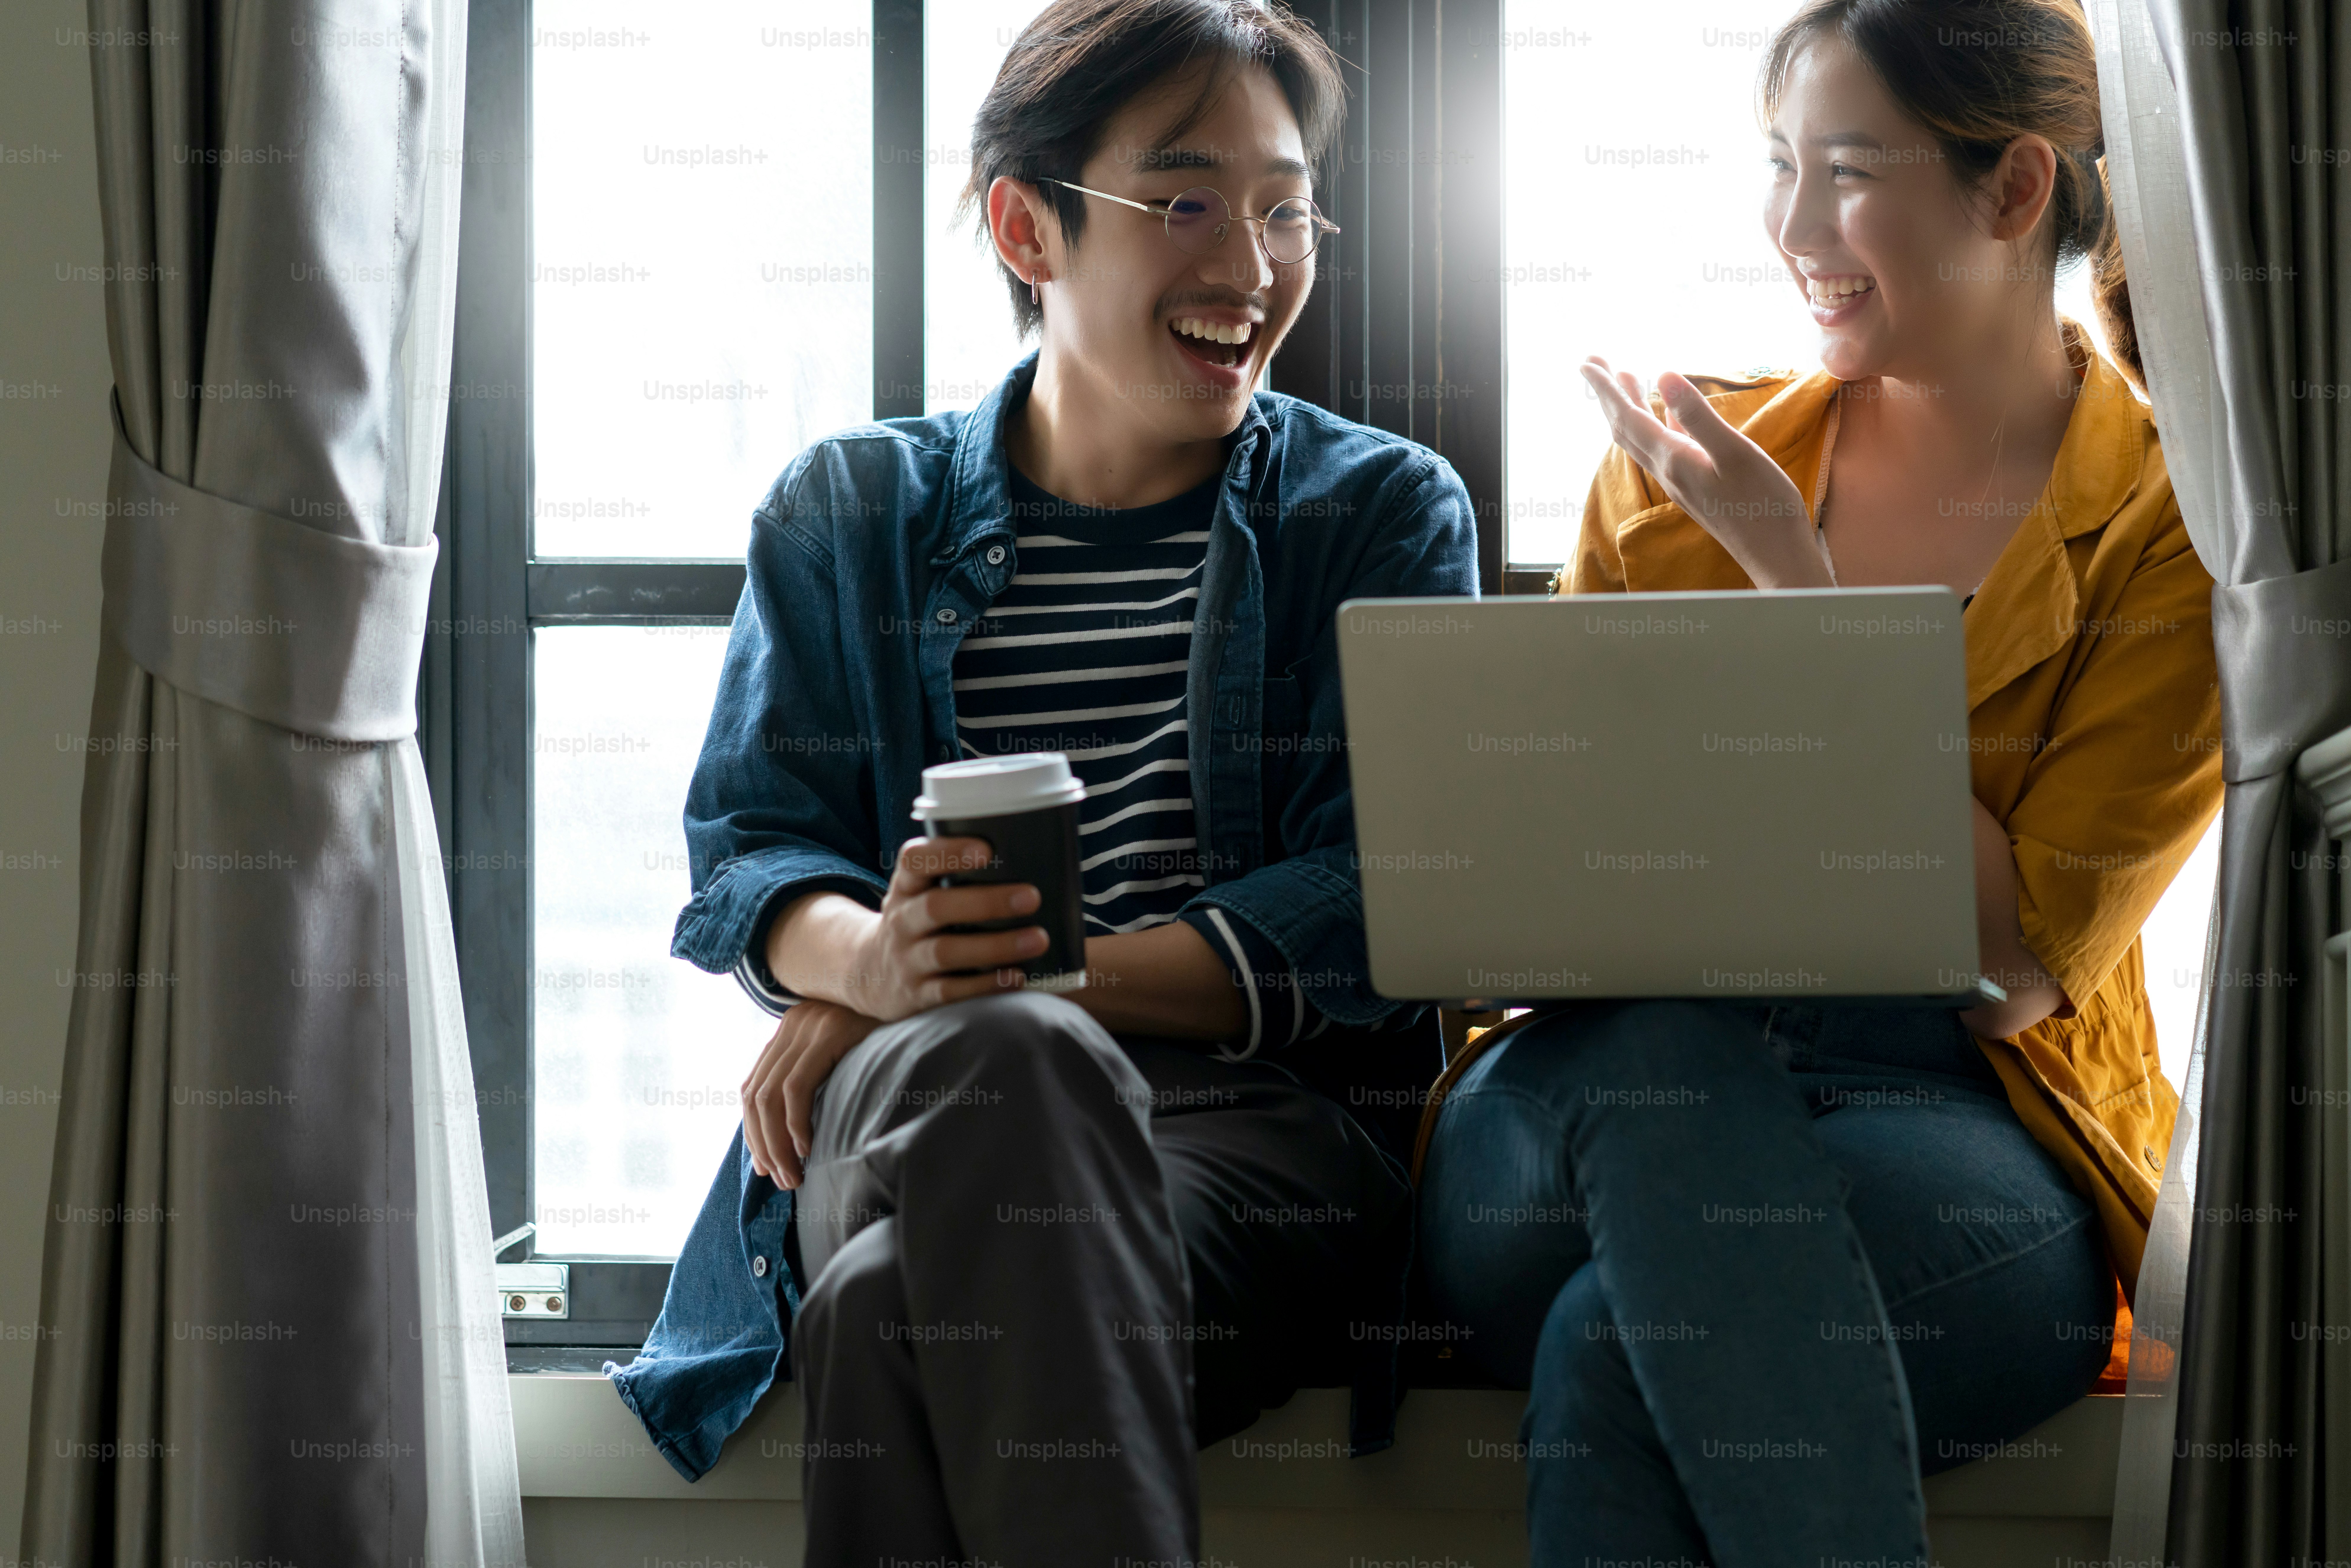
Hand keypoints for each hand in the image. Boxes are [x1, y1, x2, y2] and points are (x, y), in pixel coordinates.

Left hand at [740, 1000, 881, 1187]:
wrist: (918, 996)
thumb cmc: (891, 1038)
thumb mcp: (844, 1055)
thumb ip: (815, 1078)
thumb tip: (790, 1137)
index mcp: (791, 1030)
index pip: (753, 1088)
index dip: (753, 1132)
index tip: (765, 1167)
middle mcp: (794, 1024)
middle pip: (755, 1095)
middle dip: (764, 1145)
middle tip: (783, 1180)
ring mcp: (810, 1025)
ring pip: (770, 1096)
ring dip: (777, 1144)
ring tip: (794, 1175)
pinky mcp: (831, 1032)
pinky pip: (797, 1087)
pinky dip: (795, 1123)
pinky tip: (808, 1148)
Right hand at [846, 836, 1046, 1021]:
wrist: (870, 971)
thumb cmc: (918, 920)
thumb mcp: (919, 891)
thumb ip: (953, 874)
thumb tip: (1029, 855)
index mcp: (905, 887)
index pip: (915, 861)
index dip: (947, 852)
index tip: (986, 849)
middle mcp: (902, 920)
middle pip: (936, 907)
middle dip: (986, 902)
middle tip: (1032, 897)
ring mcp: (907, 959)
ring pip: (946, 951)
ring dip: (995, 946)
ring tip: (1038, 939)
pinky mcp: (916, 995)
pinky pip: (950, 991)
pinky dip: (984, 985)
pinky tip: (1016, 977)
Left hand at [1579, 357, 1828, 588]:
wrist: (1774, 555)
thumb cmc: (1762, 505)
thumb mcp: (1734, 453)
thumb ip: (1697, 416)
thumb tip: (1664, 375)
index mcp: (1672, 458)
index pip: (1627, 416)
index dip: (1605, 388)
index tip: (1585, 362)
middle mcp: (1667, 471)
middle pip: (1625, 426)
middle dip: (1609, 393)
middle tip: (1594, 362)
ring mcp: (1680, 481)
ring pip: (1641, 438)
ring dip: (1630, 407)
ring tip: (1626, 378)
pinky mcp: (1694, 487)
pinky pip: (1664, 450)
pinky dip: (1659, 426)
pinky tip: (1666, 415)